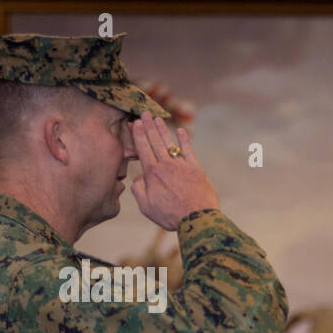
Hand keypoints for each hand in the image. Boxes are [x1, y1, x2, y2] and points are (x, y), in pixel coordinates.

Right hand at [130, 112, 219, 230]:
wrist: (197, 219)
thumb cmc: (170, 215)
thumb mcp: (147, 207)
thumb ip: (138, 190)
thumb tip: (137, 178)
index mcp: (152, 173)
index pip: (143, 149)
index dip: (139, 134)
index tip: (136, 122)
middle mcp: (166, 166)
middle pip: (155, 142)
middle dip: (149, 126)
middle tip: (145, 112)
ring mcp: (182, 166)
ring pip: (170, 143)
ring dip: (163, 130)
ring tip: (158, 118)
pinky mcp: (196, 169)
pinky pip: (189, 151)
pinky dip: (184, 140)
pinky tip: (181, 131)